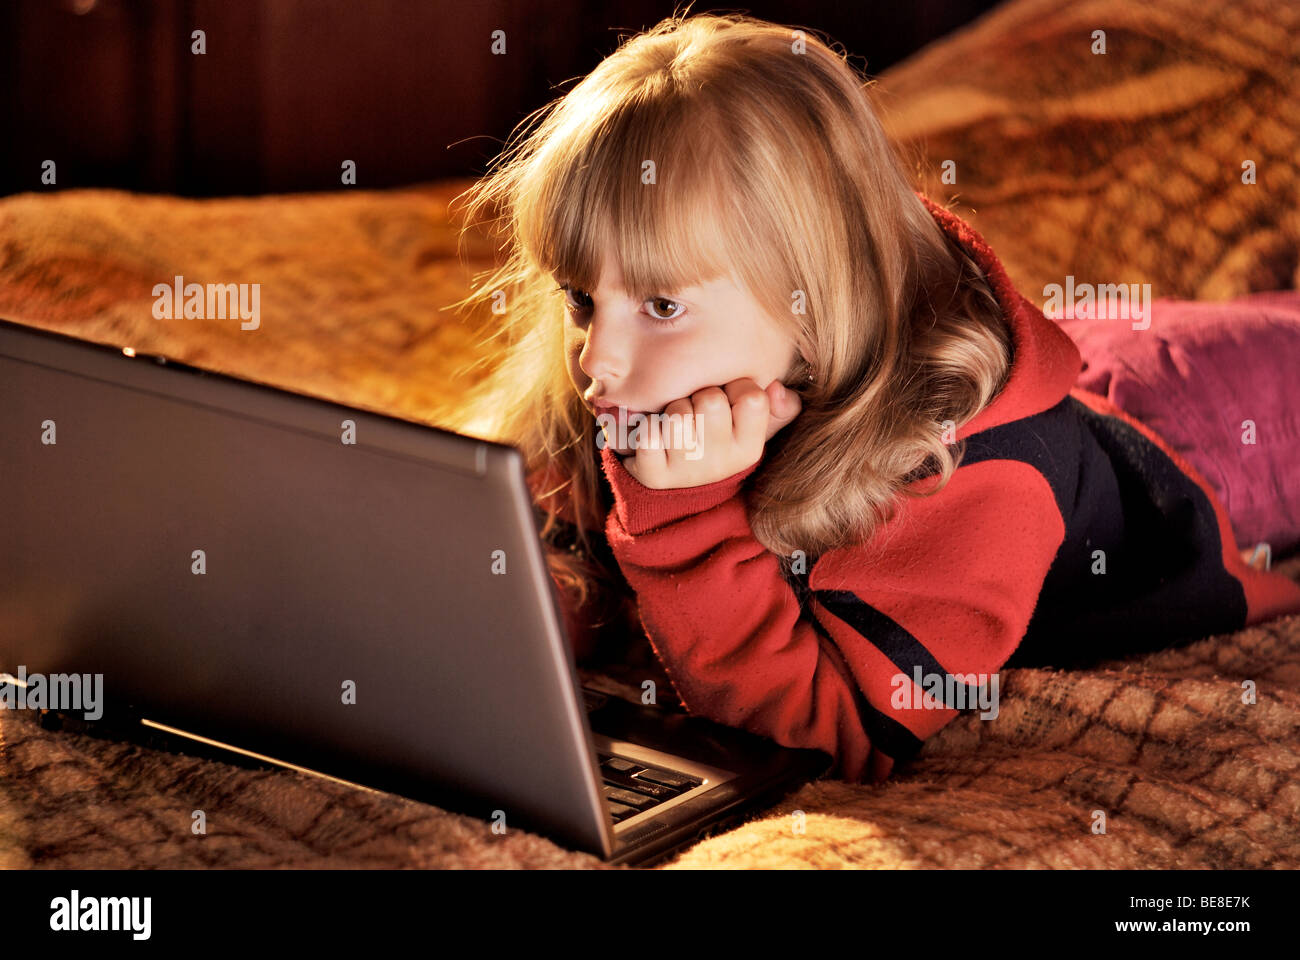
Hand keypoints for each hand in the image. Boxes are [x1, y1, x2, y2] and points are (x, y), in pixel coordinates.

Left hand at [617, 378, 802, 488]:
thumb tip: (775, 388)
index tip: (728, 399)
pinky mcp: (653, 475)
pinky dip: (648, 427)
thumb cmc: (717, 444)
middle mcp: (722, 464)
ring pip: (678, 413)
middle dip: (699, 396)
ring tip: (677, 425)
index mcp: (750, 449)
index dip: (736, 388)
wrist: (678, 490)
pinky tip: (656, 438)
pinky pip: (648, 432)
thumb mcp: (753, 430)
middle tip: (697, 411)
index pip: (753, 398)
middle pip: (711, 400)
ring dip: (672, 410)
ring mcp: (687, 472)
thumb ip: (779, 408)